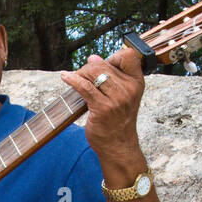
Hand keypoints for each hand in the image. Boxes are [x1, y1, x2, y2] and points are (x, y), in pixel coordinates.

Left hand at [60, 49, 145, 173]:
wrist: (118, 146)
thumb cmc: (118, 121)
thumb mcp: (121, 96)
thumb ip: (110, 77)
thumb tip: (93, 58)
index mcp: (137, 83)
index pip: (128, 56)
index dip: (113, 56)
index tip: (103, 66)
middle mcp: (129, 89)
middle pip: (104, 64)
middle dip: (88, 68)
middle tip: (81, 76)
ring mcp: (117, 99)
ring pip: (94, 73)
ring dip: (80, 74)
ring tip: (75, 79)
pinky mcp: (103, 108)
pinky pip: (85, 87)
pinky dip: (72, 79)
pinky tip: (65, 77)